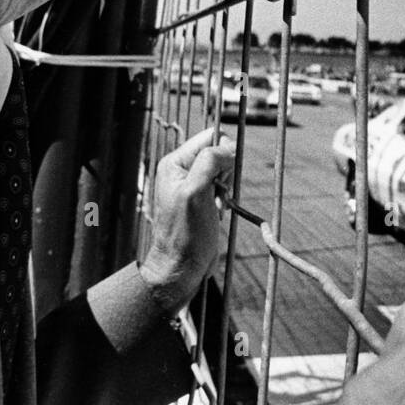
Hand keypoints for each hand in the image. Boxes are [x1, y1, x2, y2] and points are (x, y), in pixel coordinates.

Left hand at [138, 127, 234, 314]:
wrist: (181, 268)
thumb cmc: (185, 234)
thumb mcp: (196, 192)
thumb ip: (209, 162)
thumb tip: (229, 146)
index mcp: (175, 163)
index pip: (210, 137)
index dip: (224, 151)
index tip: (224, 176)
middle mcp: (182, 171)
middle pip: (219, 152)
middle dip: (227, 172)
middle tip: (220, 194)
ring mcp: (192, 186)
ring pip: (224, 170)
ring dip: (228, 187)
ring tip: (219, 206)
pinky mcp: (202, 200)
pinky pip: (223, 187)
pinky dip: (226, 198)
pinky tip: (220, 212)